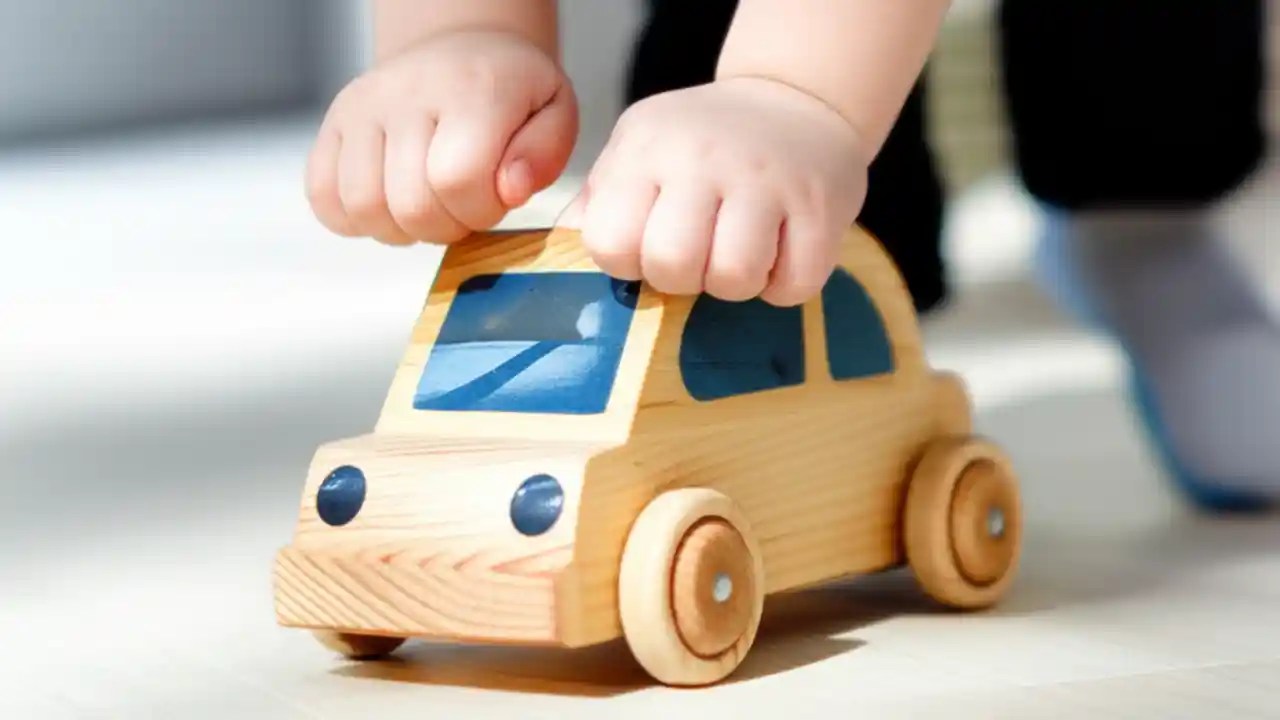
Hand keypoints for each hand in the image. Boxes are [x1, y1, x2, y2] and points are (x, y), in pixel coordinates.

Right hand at [307, 30, 577, 244]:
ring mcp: (362, 107)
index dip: (480, 210)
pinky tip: (391, 202)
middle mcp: (407, 92)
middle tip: (464, 204)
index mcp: (471, 89)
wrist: (462, 50)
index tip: (495, 197)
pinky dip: (356, 219)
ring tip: (429, 204)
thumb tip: (509, 190)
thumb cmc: (510, 91)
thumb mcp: (554, 112)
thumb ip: (542, 156)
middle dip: (447, 226)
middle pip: (410, 206)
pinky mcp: (334, 123)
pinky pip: (324, 197)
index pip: (457, 181)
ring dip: (402, 228)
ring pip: (363, 208)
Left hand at [574, 76, 868, 305]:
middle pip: (673, 265)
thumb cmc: (701, 143)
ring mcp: (766, 179)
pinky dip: (784, 285)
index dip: (627, 261)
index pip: (609, 242)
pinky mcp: (820, 203)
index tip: (648, 245)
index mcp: (646, 148)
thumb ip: (598, 203)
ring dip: (735, 284)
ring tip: (738, 254)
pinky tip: (779, 253)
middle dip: (682, 279)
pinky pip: (794, 284)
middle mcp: (703, 157)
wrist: (795, 98)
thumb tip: (558, 259)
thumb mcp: (637, 150)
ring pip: (735, 277)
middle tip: (698, 255)